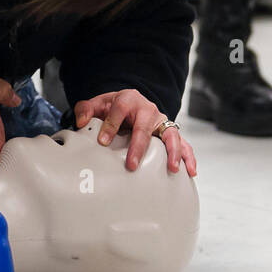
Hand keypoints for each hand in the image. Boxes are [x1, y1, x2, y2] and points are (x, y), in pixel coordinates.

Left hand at [75, 89, 197, 175]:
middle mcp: (148, 109)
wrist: (131, 104)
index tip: (102, 141)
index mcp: (129, 99)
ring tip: (172, 169)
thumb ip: (86, 109)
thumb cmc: (113, 107)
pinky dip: (188, 156)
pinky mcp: (170, 132)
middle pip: (144, 127)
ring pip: (171, 134)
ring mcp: (161, 121)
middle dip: (139, 147)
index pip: (119, 110)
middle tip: (131, 164)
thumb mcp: (98, 104)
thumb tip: (81, 122)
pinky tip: (190, 171)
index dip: (111, 125)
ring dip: (173, 152)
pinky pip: (183, 143)